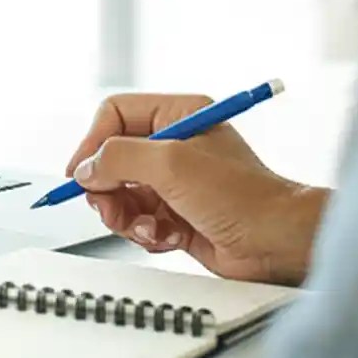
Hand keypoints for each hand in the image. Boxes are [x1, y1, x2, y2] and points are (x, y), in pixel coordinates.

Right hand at [66, 94, 327, 285]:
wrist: (276, 242)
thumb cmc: (242, 196)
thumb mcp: (171, 165)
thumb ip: (119, 158)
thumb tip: (85, 169)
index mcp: (177, 114)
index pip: (114, 115)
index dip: (92, 143)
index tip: (80, 173)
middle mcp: (173, 144)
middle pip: (111, 159)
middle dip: (108, 189)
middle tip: (112, 208)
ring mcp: (174, 181)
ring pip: (121, 194)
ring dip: (127, 216)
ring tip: (149, 227)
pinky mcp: (175, 213)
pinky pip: (138, 220)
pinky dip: (146, 233)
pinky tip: (170, 237)